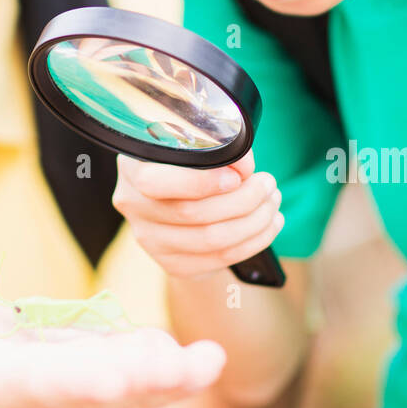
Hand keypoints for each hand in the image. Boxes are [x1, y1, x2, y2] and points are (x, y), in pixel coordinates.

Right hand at [0, 292, 225, 407]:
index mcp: (9, 388)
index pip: (41, 386)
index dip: (72, 379)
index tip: (105, 375)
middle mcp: (58, 395)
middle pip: (100, 389)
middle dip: (132, 379)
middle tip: (168, 366)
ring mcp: (96, 387)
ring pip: (139, 385)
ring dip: (171, 378)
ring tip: (204, 362)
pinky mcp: (119, 370)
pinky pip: (156, 373)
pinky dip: (182, 370)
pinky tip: (212, 356)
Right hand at [113, 150, 283, 280]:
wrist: (177, 194)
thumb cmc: (187, 160)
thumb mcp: (193, 143)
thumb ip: (216, 148)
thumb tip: (245, 166)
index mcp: (133, 170)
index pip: (156, 183)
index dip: (201, 182)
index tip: (238, 175)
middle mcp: (134, 207)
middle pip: (192, 214)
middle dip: (242, 199)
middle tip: (268, 183)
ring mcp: (150, 240)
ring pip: (211, 240)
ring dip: (254, 221)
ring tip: (273, 201)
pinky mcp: (173, 264)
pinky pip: (220, 259)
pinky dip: (253, 242)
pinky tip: (270, 224)